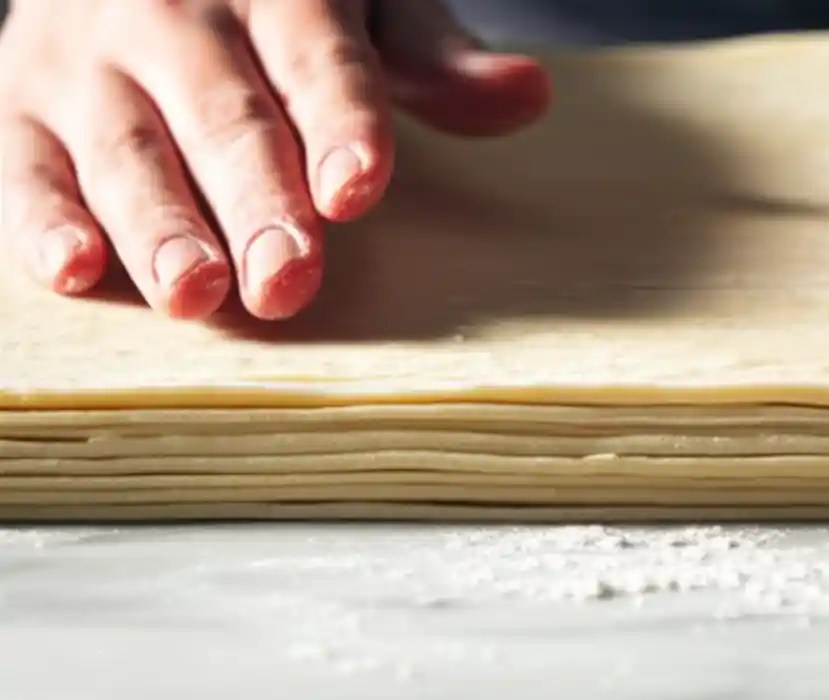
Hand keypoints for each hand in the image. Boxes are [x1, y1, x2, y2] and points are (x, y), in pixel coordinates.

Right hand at [0, 0, 549, 319]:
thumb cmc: (278, 1)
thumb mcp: (369, 6)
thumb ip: (433, 62)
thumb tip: (527, 95)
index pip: (317, 60)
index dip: (339, 124)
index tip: (357, 188)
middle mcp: (175, 17)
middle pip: (226, 117)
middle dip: (258, 200)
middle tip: (288, 279)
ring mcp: (90, 62)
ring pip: (129, 149)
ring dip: (162, 224)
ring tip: (196, 290)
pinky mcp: (24, 104)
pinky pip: (24, 163)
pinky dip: (41, 217)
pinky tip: (72, 269)